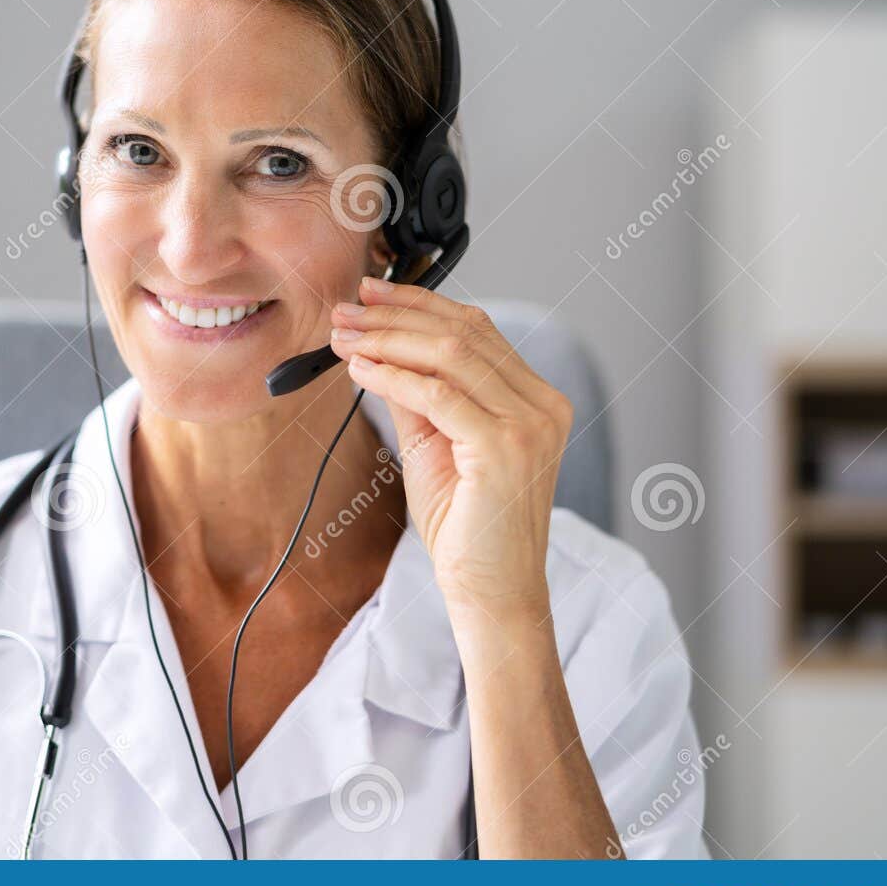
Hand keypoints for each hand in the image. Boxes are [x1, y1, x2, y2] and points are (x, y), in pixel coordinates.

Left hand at [328, 277, 573, 620]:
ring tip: (343, 336)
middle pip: (463, 334)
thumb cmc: (467, 527)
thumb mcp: (434, 444)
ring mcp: (530, 426)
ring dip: (387, 339)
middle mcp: (543, 405)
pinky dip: (392, 376)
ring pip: (451, 356)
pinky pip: (438, 396)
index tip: (372, 294)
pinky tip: (359, 370)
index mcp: (536, 399)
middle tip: (346, 309)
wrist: (490, 591)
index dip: (420, 304)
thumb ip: (416, 394)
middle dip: (396, 316)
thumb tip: (376, 347)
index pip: (477, 329)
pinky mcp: (505, 449)